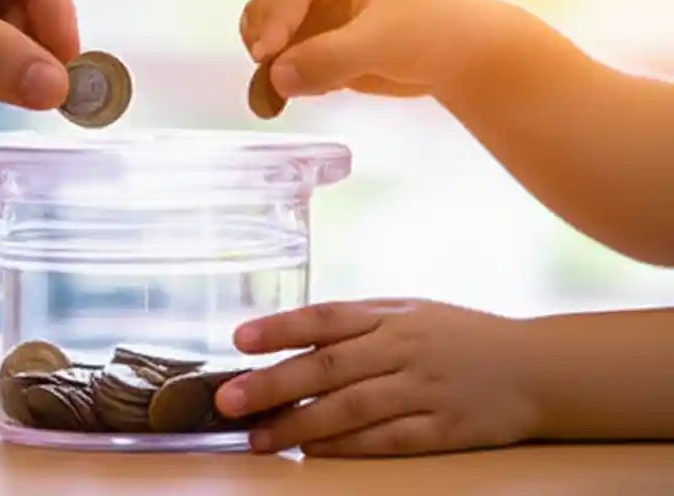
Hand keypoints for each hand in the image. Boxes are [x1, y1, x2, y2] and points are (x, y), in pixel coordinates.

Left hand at [213, 299, 539, 456]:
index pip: (326, 316)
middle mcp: (404, 348)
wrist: (538, 367)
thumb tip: (290, 339)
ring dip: (300, 424)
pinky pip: (387, 440)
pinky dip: (347, 446)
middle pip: (329, 367)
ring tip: (260, 436)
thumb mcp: (409, 314)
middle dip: (273, 383)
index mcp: (391, 315)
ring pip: (351, 408)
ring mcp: (425, 389)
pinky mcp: (444, 429)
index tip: (239, 339)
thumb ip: (355, 326)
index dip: (280, 327)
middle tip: (229, 400)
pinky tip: (313, 452)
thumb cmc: (458, 337)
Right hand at [240, 0, 507, 102]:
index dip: (275, 16)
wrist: (466, 57)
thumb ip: (327, 58)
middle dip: (267, 37)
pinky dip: (276, 73)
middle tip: (271, 72)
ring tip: (283, 87)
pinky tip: (290, 91)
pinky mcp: (311, 31)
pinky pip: (277, 53)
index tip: (266, 54)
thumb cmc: (437, 29)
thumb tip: (277, 78)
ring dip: (268, 60)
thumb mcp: (384, 40)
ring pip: (264, 27)